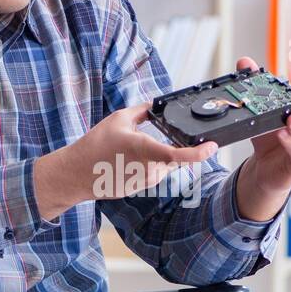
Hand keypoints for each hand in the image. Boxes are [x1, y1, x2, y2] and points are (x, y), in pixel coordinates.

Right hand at [34, 101, 216, 219]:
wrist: (77, 174)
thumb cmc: (96, 145)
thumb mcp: (119, 119)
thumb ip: (143, 110)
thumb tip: (158, 104)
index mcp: (146, 150)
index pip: (179, 155)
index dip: (199, 153)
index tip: (212, 147)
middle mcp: (150, 169)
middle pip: (173, 155)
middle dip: (170, 144)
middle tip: (144, 138)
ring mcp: (146, 181)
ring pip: (164, 164)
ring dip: (156, 154)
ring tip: (127, 150)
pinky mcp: (142, 188)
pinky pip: (154, 172)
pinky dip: (147, 164)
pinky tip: (126, 161)